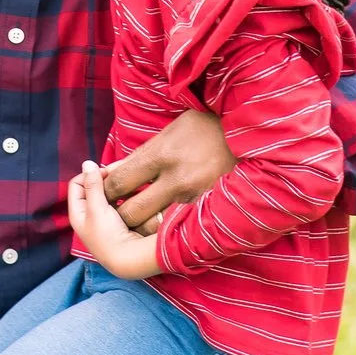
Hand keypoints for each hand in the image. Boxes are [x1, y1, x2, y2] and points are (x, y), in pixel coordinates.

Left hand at [69, 162, 159, 280]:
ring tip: (126, 184)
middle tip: (118, 176)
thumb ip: (92, 186)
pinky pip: (116, 203)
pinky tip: (131, 194)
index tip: (106, 173)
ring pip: (105, 195)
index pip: (76, 183)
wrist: (128, 260)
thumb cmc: (108, 235)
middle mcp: (87, 215)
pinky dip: (122, 196)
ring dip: (114, 188)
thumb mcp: (97, 208)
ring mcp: (101, 219)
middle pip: (91, 188)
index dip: (89, 175)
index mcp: (77, 212)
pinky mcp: (115, 222)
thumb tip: (87, 163)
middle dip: (103, 180)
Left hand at [98, 108, 232, 232]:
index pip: (119, 183)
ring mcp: (194, 199)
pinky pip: (178, 226)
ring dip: (143, 224)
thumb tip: (109, 173)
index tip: (104, 191)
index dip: (105, 190)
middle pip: (131, 212)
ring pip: (153, 226)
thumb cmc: (205, 128)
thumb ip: (139, 156)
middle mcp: (176, 181)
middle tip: (117, 209)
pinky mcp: (209, 211)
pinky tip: (166, 220)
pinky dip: (168, 226)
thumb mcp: (170, 132)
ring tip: (140, 216)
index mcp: (162, 155)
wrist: (251, 135)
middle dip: (119, 214)